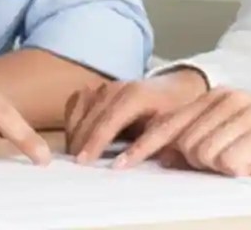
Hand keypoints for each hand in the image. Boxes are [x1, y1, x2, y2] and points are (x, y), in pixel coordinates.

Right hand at [64, 69, 208, 161]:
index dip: (94, 142)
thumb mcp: (168, 129)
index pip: (108, 121)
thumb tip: (121, 164)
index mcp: (135, 95)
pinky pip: (78, 101)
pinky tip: (75, 135)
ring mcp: (106, 86)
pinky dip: (73, 118)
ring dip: (74, 130)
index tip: (83, 162)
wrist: (177, 87)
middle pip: (90, 116)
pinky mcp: (99, 89)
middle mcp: (117, 87)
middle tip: (76, 165)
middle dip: (80, 141)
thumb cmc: (175, 110)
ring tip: (74, 152)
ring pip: (80, 106)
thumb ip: (146, 145)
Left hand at [114, 88, 250, 176]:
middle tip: (228, 162)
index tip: (120, 165)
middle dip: (198, 163)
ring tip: (246, 160)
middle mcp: (227, 99)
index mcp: (214, 99)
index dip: (143, 147)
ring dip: (222, 167)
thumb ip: (198, 142)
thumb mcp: (230, 138)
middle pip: (185, 145)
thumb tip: (164, 157)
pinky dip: (238, 169)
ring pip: (205, 155)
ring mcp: (246, 112)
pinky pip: (230, 161)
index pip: (168, 124)